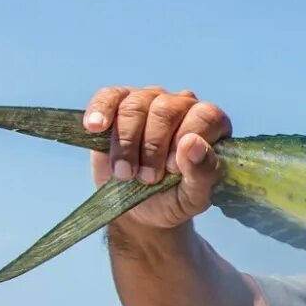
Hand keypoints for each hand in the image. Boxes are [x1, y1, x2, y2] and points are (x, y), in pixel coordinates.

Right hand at [83, 86, 231, 230]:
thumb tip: (192, 143)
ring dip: (126, 144)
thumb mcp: (195, 196)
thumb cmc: (174, 198)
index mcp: (211, 123)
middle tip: (148, 179)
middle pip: (166, 110)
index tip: (170, 170)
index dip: (184, 143)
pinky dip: (101, 111)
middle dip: (152, 148)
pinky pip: (109, 96)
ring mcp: (150, 100)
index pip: (204, 116)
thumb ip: (203, 172)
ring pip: (135, 106)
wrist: (141, 209)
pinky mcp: (118, 102)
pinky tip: (95, 127)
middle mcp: (183, 105)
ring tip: (125, 173)